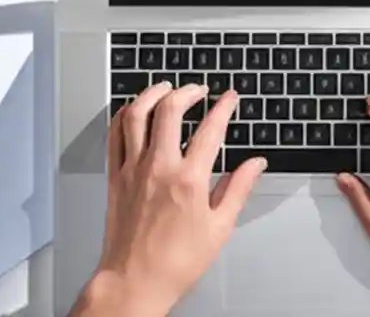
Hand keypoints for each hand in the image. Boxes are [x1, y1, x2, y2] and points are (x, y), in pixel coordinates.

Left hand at [72, 83, 266, 316]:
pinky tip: (134, 111)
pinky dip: (124, 115)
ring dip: (152, 94)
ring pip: (137, 115)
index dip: (223, 107)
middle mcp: (158, 169)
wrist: (135, 281)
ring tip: (165, 88)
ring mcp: (133, 170)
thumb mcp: (219, 228)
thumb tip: (255, 165)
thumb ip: (238, 189)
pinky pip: (115, 135)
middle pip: (170, 111)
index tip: (229, 98)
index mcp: (189, 181)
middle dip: (187, 91)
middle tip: (199, 89)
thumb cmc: (175, 262)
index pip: (210, 130)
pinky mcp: (114, 178)